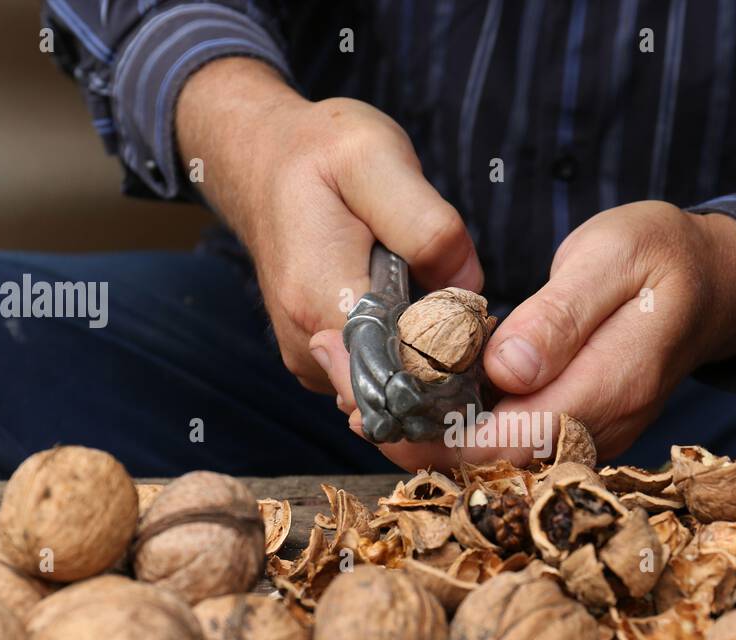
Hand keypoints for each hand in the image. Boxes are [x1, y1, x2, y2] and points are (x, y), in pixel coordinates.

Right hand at [176, 58, 481, 393]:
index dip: (446, 367)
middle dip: (443, 364)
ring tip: (429, 296)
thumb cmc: (320, 153)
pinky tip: (409, 308)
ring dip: (424, 356)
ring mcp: (312, 360)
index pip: (397, 376)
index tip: (474, 334)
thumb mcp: (378, 159)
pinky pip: (376, 375)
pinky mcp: (321, 360)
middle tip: (461, 308)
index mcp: (322, 301)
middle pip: (399, 390)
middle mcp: (310, 346)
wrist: (261, 160)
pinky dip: (403, 353)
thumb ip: (427, 227)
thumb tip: (467, 291)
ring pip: (391, 387)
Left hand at [319, 201, 735, 470]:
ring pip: (491, 456)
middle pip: (491, 460)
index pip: (511, 439)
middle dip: (412, 438)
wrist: (710, 285)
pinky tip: (405, 393)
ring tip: (355, 390)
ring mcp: (584, 436)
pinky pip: (502, 440)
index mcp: (610, 388)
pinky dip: (449, 423)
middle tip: (342, 393)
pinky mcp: (568, 427)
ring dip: (422, 434)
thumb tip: (504, 370)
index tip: (371, 408)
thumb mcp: (614, 257)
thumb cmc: (660, 256)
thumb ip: (561, 315)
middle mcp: (596, 429)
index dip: (436, 436)